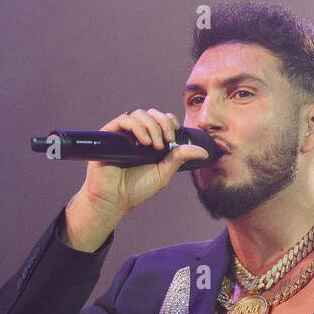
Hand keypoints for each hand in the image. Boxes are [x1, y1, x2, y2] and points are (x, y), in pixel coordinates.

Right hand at [77, 106, 210, 215]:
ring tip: (155, 146)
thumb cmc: (136, 188)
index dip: (170, 122)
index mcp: (150, 141)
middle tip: (168, 140)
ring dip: (152, 126)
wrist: (114, 199)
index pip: (162, 120)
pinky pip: (124, 120)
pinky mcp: (110, 134)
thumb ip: (180, 159)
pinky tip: (144, 142)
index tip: (174, 136)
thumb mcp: (163, 173)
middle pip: (152, 114)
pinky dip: (137, 127)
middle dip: (164, 123)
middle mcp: (136, 134)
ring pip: (140, 114)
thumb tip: (203, 151)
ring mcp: (123, 134)